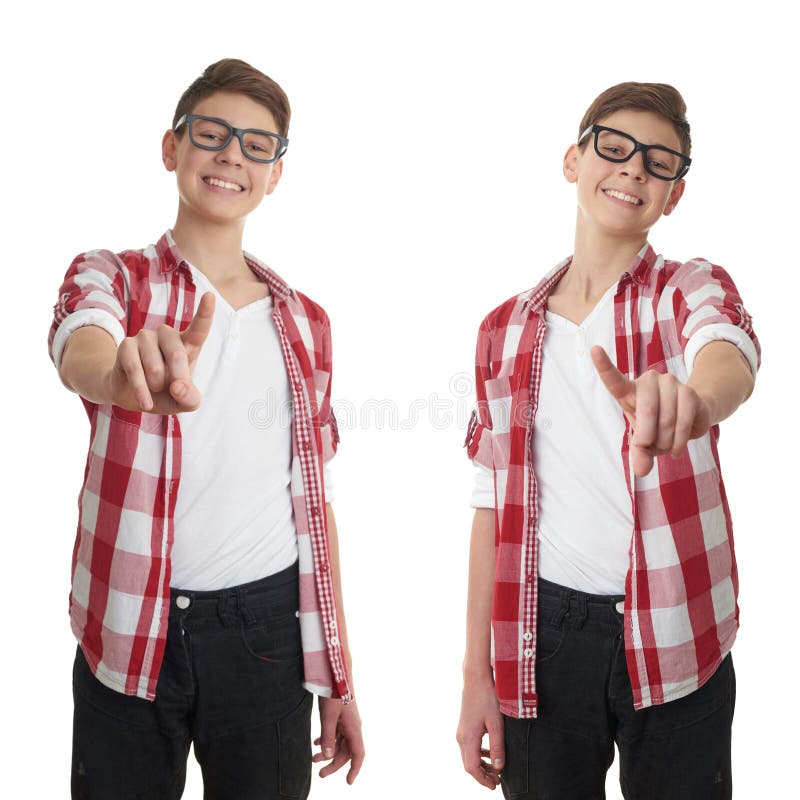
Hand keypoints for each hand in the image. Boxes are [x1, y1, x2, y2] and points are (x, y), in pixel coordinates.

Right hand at [110, 292, 214, 413]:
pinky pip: (134, 369)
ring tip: (154, 387)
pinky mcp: (126, 345)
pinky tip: (145, 402)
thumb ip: (190, 398)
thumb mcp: (185, 402)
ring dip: (156, 385)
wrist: (133, 395)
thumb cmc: (166, 393)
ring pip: (155, 366)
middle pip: (177, 355)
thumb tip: (178, 387)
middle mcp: (167, 334)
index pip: (199, 328)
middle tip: (173, 390)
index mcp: (187, 344)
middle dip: (177, 380)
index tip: (210, 296)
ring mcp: (145, 337)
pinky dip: (141, 390)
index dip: (205, 313)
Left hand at [313, 697, 363, 784]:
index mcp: (353, 727)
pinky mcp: (340, 716)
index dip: (355, 769)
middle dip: (334, 764)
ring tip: (313, 759)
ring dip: (328, 752)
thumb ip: (327, 736)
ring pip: (339, 743)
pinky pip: (335, 734)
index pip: (358, 754)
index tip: (348, 782)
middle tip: (320, 773)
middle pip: (346, 752)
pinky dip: (326, 740)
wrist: (336, 672)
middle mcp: (352, 726)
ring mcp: (347, 721)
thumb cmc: (334, 692)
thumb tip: (328, 756)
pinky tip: (315, 743)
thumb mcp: (328, 716)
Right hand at [457, 679, 504, 789]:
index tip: (495, 785)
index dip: (483, 780)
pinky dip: (479, 755)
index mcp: (468, 737)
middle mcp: (461, 736)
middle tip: (498, 780)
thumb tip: (498, 767)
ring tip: (496, 770)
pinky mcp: (465, 725)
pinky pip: (469, 746)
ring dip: (481, 765)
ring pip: (469, 756)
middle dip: (482, 775)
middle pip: (469, 764)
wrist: (476, 677)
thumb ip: (497, 746)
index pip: (472, 768)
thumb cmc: (487, 697)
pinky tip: (490, 753)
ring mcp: (461, 730)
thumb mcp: (496, 723)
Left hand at [590, 346, 711, 476]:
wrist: (692, 417)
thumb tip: (642, 471)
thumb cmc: (659, 427)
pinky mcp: (690, 391)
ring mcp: (670, 382)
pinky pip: (683, 420)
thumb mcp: (645, 441)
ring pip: (666, 418)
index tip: (594, 349)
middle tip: (649, 447)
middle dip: (648, 435)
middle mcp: (648, 381)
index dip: (604, 365)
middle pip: (646, 409)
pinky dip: (679, 440)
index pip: (613, 378)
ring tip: (665, 445)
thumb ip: (639, 454)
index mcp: (629, 391)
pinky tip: (676, 449)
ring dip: (665, 440)